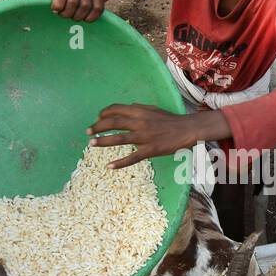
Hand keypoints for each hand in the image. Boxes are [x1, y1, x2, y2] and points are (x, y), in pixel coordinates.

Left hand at [88, 104, 230, 168]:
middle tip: (88, 132)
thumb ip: (138, 109)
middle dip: (97, 127)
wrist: (186, 130)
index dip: (104, 113)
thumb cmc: (169, 120)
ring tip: (91, 144)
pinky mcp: (150, 150)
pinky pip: (132, 158)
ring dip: (103, 141)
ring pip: (119, 139)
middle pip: (113, 123)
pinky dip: (120, 163)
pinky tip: (109, 166)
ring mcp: (144, 137)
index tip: (98, 118)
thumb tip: (125, 109)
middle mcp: (139, 122)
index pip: (116, 109)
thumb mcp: (153, 109)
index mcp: (139, 111)